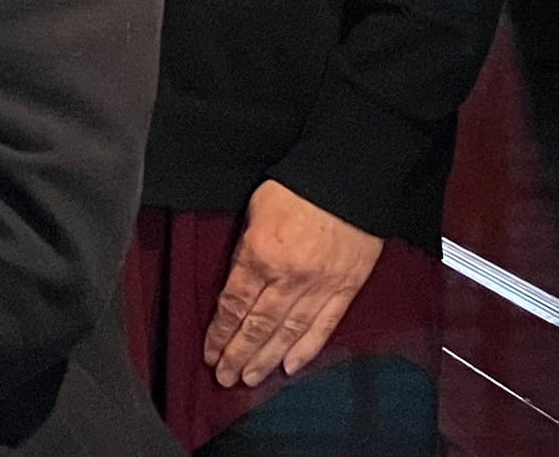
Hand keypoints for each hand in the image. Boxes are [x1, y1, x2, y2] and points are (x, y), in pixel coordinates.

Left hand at [203, 181, 381, 388]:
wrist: (348, 178)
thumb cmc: (299, 186)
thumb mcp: (255, 210)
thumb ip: (245, 248)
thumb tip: (238, 279)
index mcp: (261, 254)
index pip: (234, 304)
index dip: (220, 332)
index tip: (210, 351)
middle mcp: (289, 276)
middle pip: (258, 326)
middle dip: (238, 355)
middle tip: (225, 377)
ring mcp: (319, 286)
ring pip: (288, 333)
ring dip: (267, 360)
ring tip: (250, 379)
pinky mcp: (345, 288)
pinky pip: (324, 326)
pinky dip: (307, 349)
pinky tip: (291, 366)